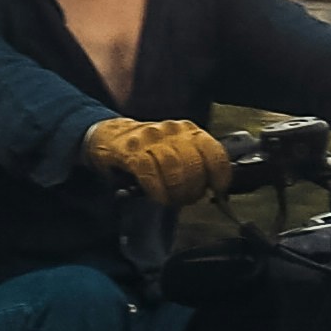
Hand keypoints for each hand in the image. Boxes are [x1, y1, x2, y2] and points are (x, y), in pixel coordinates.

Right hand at [83, 116, 232, 206]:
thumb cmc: (147, 149)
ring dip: (176, 191)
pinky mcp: (131, 150)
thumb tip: (214, 190)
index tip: (218, 191)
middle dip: (194, 189)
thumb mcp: (176, 151)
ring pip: (174, 168)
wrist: (109, 136)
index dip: (220, 175)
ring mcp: (151, 139)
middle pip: (194, 164)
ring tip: (172, 199)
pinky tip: (158, 196)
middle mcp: (172, 131)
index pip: (215, 152)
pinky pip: (150, 173)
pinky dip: (157, 190)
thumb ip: (195, 166)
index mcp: (189, 131)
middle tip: (188, 199)